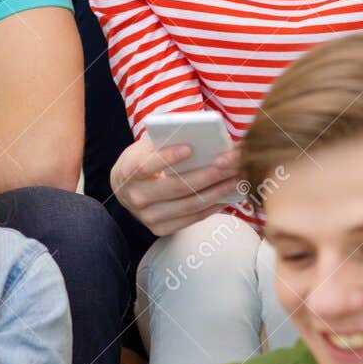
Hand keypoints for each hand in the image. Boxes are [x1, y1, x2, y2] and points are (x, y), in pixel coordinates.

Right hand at [111, 133, 240, 235]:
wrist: (125, 189)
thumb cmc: (143, 160)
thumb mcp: (145, 146)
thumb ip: (165, 138)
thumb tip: (199, 134)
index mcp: (127, 172)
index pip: (146, 166)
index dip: (167, 158)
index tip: (190, 148)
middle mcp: (135, 197)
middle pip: (176, 187)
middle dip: (207, 174)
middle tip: (231, 163)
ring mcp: (147, 217)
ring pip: (189, 205)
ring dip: (218, 191)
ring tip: (237, 178)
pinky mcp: (160, 229)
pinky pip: (193, 218)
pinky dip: (213, 206)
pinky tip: (228, 194)